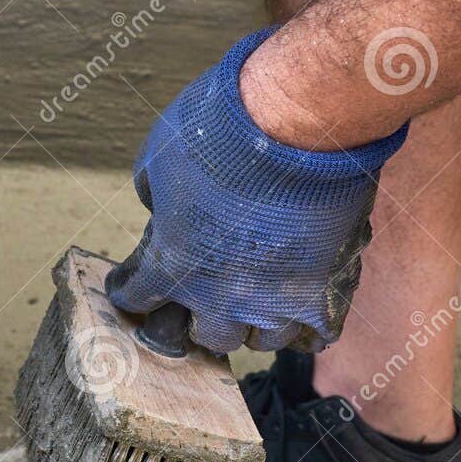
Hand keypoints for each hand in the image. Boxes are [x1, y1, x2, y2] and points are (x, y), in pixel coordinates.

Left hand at [106, 27, 406, 352]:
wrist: (299, 120)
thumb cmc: (220, 127)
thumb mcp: (157, 154)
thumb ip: (155, 193)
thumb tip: (163, 205)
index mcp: (174, 264)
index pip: (139, 298)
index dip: (133, 289)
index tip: (133, 284)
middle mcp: (225, 296)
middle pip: (210, 336)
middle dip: (204, 317)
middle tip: (209, 295)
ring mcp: (280, 299)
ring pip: (265, 341)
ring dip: (258, 325)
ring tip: (261, 304)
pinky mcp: (328, 290)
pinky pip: (319, 336)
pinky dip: (310, 329)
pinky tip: (306, 317)